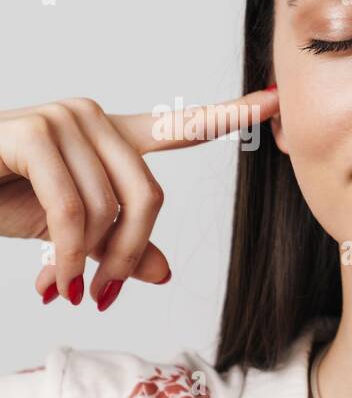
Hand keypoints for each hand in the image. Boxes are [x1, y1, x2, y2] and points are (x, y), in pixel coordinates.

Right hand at [0, 89, 277, 308]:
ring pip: (110, 207)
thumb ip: (119, 246)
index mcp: (109, 137)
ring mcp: (61, 119)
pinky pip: (72, 208)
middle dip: (130, 256)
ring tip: (64, 287)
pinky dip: (64, 255)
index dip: (231, 114)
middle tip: (106, 295)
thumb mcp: (67, 234)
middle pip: (151, 195)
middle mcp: (92, 119)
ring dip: (88, 262)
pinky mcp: (30, 132)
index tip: (276, 102)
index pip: (180, 126)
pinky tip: (52, 281)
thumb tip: (167, 273)